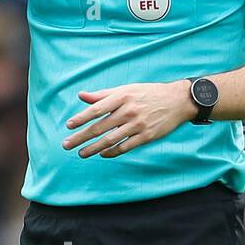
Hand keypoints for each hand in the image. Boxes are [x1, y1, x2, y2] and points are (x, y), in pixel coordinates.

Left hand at [63, 80, 195, 157]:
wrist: (177, 101)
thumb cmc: (148, 94)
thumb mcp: (126, 90)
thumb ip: (103, 95)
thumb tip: (81, 95)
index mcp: (122, 97)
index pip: (96, 109)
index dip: (81, 118)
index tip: (69, 126)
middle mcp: (129, 110)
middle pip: (100, 127)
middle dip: (81, 137)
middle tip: (67, 145)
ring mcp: (138, 125)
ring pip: (110, 140)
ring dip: (93, 148)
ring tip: (81, 153)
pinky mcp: (146, 136)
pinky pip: (125, 147)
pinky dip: (112, 152)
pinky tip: (102, 154)